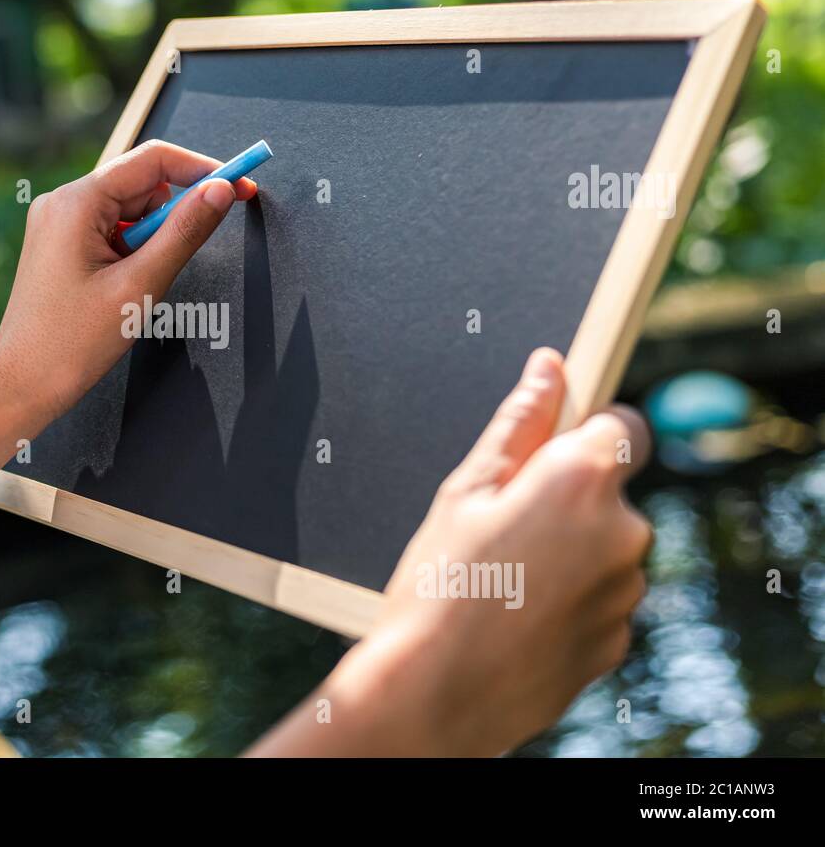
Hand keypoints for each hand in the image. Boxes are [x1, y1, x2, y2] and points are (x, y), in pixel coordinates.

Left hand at [0, 140, 256, 428]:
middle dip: (170, 219)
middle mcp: (63, 202)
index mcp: (76, 202)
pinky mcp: (61, 243)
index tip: (239, 187)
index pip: (154, 160)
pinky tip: (120, 288)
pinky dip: (131, 252)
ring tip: (133, 287)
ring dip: (149, 242)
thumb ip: (185, 232)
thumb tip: (221, 191)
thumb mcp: (140, 285)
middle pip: (142, 186)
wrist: (23, 383)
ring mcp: (59, 222)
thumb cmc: (70, 343)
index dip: (203, 170)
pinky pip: (112, 230)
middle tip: (167, 265)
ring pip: (130, 212)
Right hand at [251, 348, 652, 755]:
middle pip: (610, 493)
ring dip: (569, 554)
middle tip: (499, 531)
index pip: (624, 425)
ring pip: (604, 549)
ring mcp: (626, 591)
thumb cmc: (438, 587)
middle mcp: (624, 531)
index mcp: (583, 479)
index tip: (545, 459)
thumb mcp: (464, 492)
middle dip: (567, 502)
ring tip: (500, 581)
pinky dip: (569, 602)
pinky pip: (600, 600)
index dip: (584, 436)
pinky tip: (515, 617)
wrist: (436, 696)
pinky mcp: (619, 640)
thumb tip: (549, 367)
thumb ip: (518, 423)